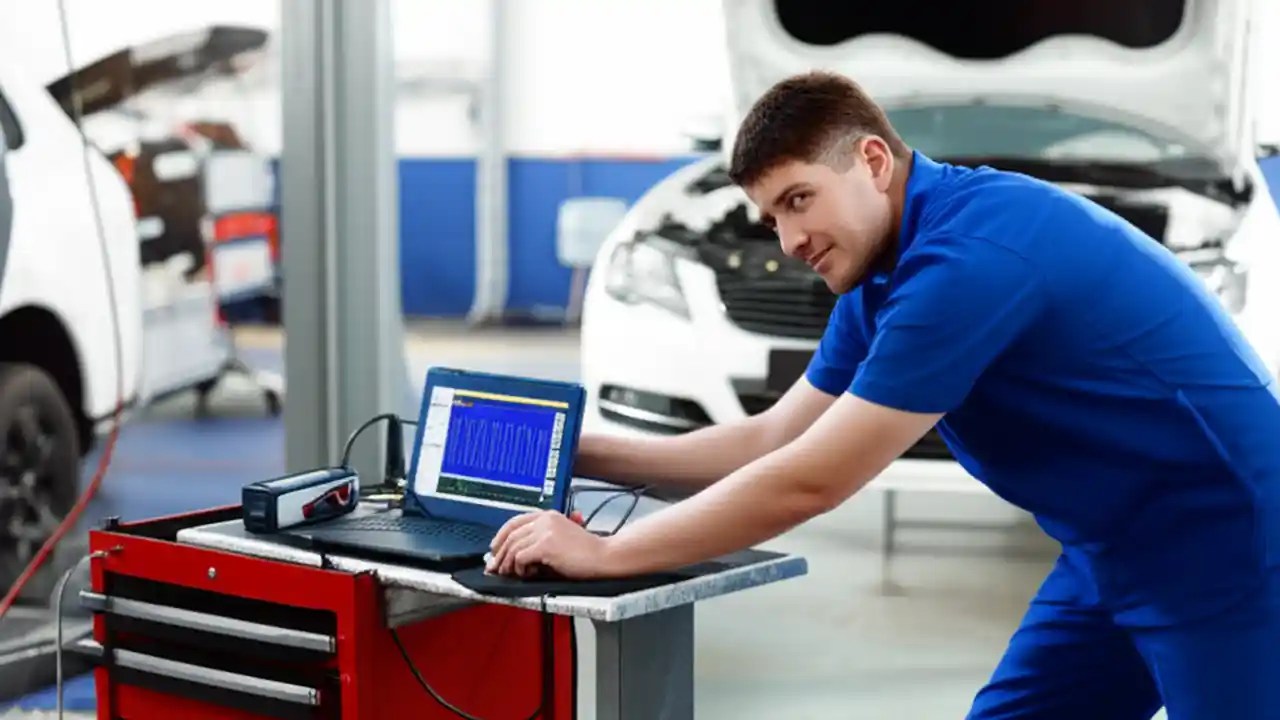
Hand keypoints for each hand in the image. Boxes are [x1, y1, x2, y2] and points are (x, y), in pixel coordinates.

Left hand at [486, 510, 614, 579]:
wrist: (604, 556)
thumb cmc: (586, 552)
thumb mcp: (561, 539)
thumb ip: (539, 542)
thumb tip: (514, 555)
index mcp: (548, 516)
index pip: (514, 522)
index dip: (501, 537)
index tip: (495, 550)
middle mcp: (544, 519)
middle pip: (510, 534)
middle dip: (500, 553)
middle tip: (496, 568)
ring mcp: (545, 531)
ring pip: (513, 547)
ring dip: (509, 563)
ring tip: (512, 574)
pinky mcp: (546, 545)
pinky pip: (521, 557)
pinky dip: (520, 568)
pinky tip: (528, 573)